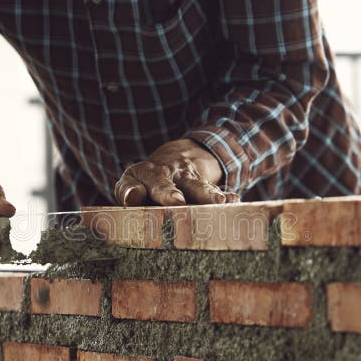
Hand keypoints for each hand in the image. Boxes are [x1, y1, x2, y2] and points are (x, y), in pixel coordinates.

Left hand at [114, 138, 239, 205]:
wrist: (177, 158)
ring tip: (217, 202)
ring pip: (195, 186)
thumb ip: (127, 191)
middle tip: (176, 202)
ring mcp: (187, 178)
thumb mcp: (133, 182)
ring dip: (205, 194)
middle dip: (170, 192)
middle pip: (165, 183)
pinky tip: (233, 202)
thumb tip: (132, 197)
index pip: (133, 182)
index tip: (134, 196)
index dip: (134, 189)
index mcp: (142, 175)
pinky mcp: (204, 185)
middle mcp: (164, 174)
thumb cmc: (148, 182)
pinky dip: (225, 196)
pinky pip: (215, 190)